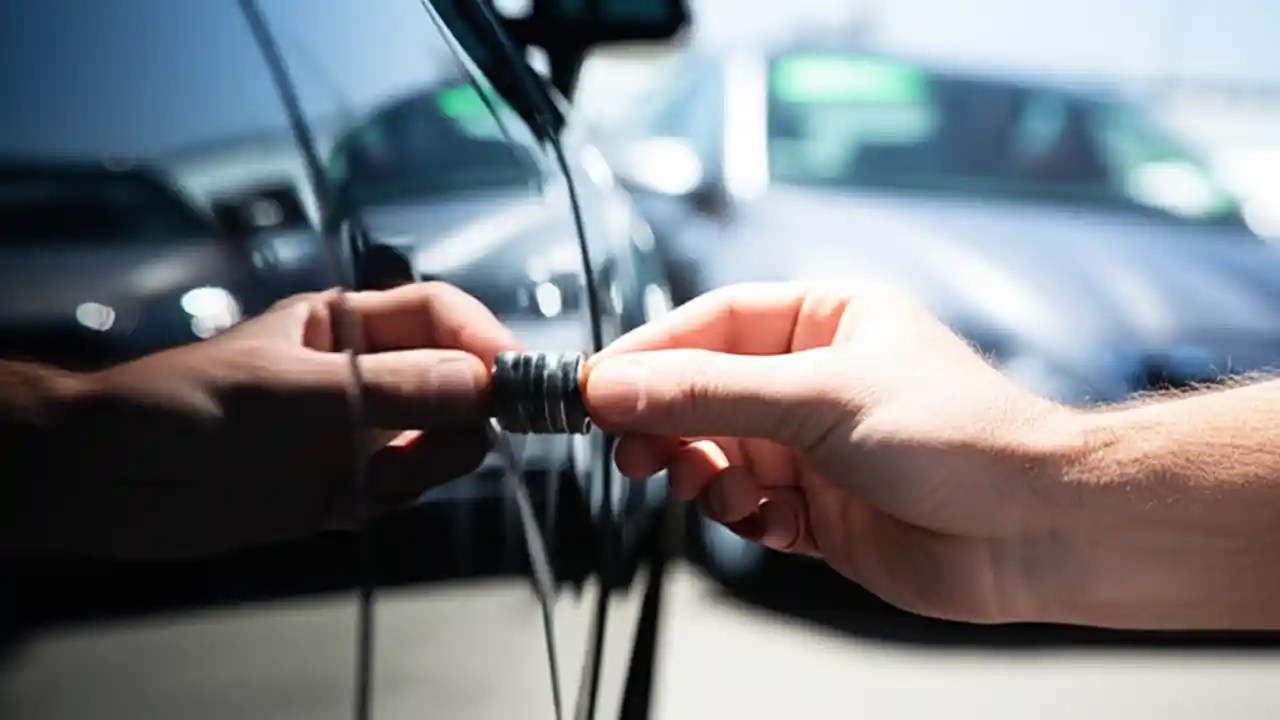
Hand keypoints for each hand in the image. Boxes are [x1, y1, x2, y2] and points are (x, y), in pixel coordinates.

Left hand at [37, 282, 517, 557]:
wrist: (111, 483)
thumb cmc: (181, 407)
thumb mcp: (284, 391)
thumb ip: (384, 389)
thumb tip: (483, 385)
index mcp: (347, 325)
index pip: (442, 316)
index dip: (485, 340)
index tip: (517, 383)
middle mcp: (365, 374)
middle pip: (457, 384)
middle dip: (457, 419)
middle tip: (427, 452)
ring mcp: (357, 430)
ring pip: (439, 443)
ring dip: (420, 468)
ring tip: (366, 484)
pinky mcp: (345, 485)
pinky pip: (403, 491)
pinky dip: (384, 502)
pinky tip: (332, 507)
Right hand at [584, 282, 1084, 623]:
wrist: (1032, 532)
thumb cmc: (956, 437)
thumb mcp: (818, 397)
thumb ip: (708, 393)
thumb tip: (614, 385)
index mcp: (825, 322)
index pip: (711, 324)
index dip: (650, 355)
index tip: (597, 387)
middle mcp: (815, 380)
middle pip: (705, 392)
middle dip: (669, 425)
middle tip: (634, 451)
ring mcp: (816, 446)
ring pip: (720, 454)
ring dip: (706, 474)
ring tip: (719, 488)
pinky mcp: (820, 508)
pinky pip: (749, 506)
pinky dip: (745, 516)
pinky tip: (772, 520)